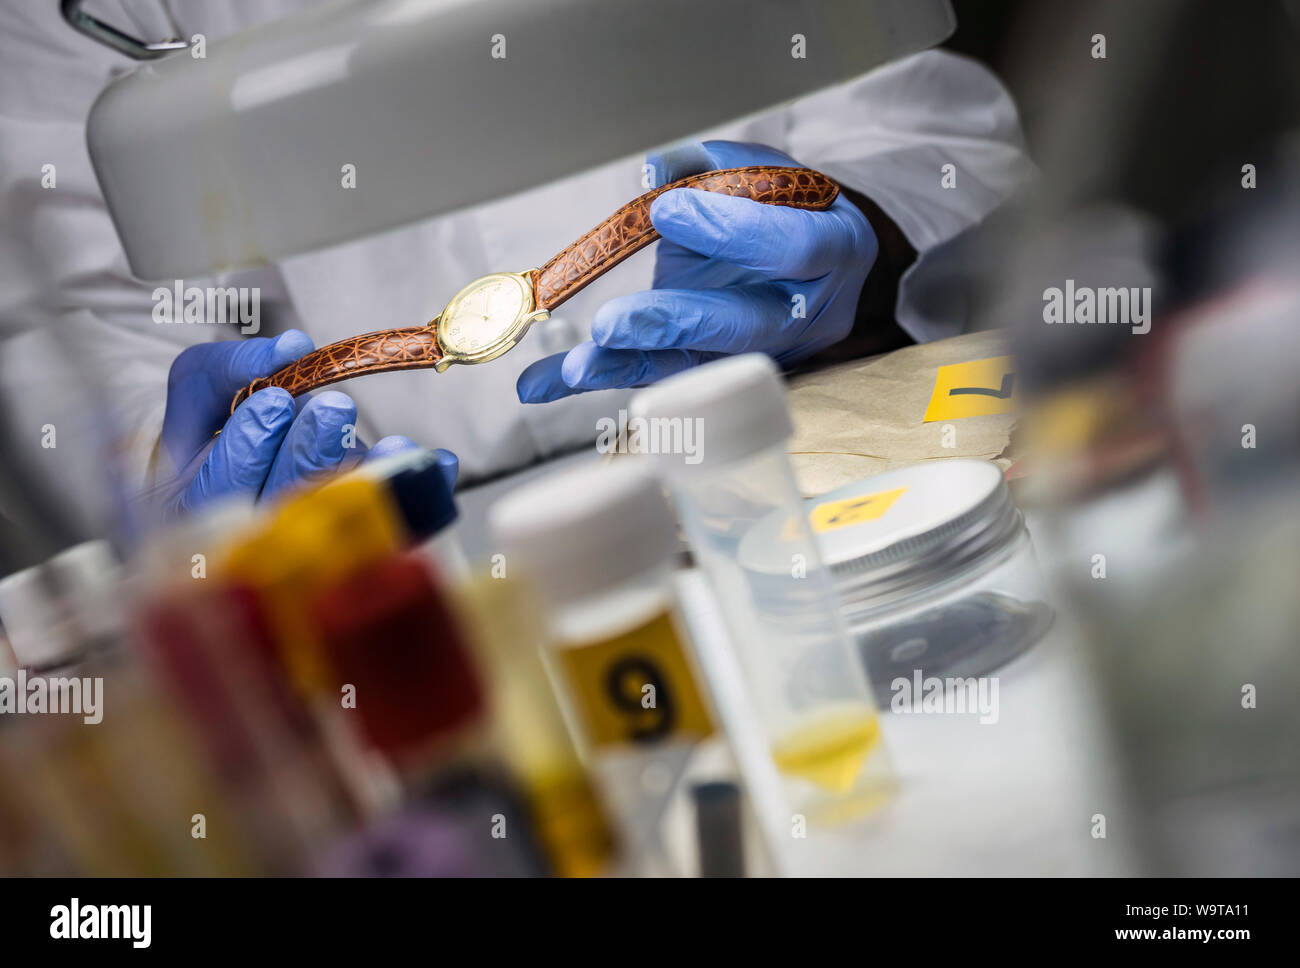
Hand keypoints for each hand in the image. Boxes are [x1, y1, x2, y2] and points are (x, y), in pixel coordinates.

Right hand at [157, 331, 448, 515]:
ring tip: (394, 445)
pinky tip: (437, 467)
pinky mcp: (359, 544)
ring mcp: (308, 550)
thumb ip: (228, 368)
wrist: (239, 469)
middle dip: (311, 455)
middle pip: (284, 509)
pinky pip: (392, 528)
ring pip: (338, 524)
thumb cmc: (212, 429)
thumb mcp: (200, 391)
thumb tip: (289, 350)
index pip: (219, 486)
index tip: (275, 401)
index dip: (249, 445)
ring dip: (368, 481)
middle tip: (334, 410)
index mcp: (195, 508)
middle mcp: (251, 541)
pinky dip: (418, 495)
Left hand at [516, 140, 877, 401]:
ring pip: (696, 367)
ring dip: (628, 366)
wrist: (821, 264)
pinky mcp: (721, 373)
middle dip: (672, 325)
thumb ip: (714, 168)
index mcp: (832, 250)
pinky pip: (660, 379)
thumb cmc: (791, 208)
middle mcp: (804, 315)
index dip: (733, 231)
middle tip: (611, 323)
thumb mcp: (768, 170)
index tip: (667, 210)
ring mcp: (762, 354)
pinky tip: (542, 385)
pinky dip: (601, 377)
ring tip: (571, 368)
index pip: (791, 248)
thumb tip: (653, 174)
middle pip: (740, 328)